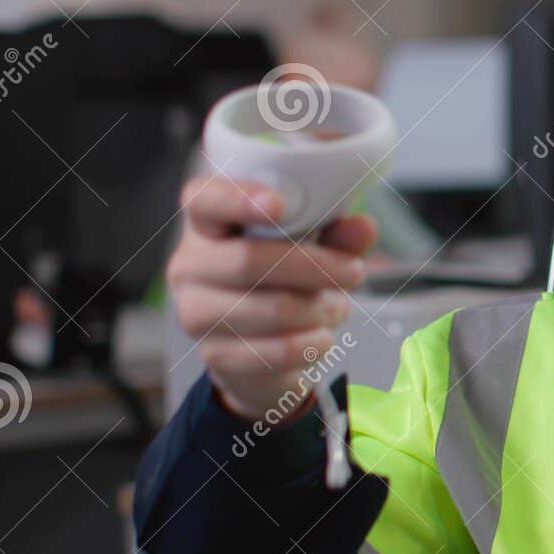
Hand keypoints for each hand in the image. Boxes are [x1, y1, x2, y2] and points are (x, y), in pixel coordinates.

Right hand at [166, 175, 374, 421]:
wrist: (261, 346)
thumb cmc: (283, 277)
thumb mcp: (314, 245)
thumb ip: (336, 231)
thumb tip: (363, 227)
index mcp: (207, 222)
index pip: (204, 199)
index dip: (238, 199)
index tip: (280, 205)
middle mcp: (190, 264)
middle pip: (248, 260)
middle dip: (314, 268)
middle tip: (354, 272)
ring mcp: (196, 312)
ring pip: (270, 309)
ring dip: (319, 309)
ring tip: (337, 307)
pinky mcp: (216, 354)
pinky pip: (274, 350)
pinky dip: (311, 343)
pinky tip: (322, 337)